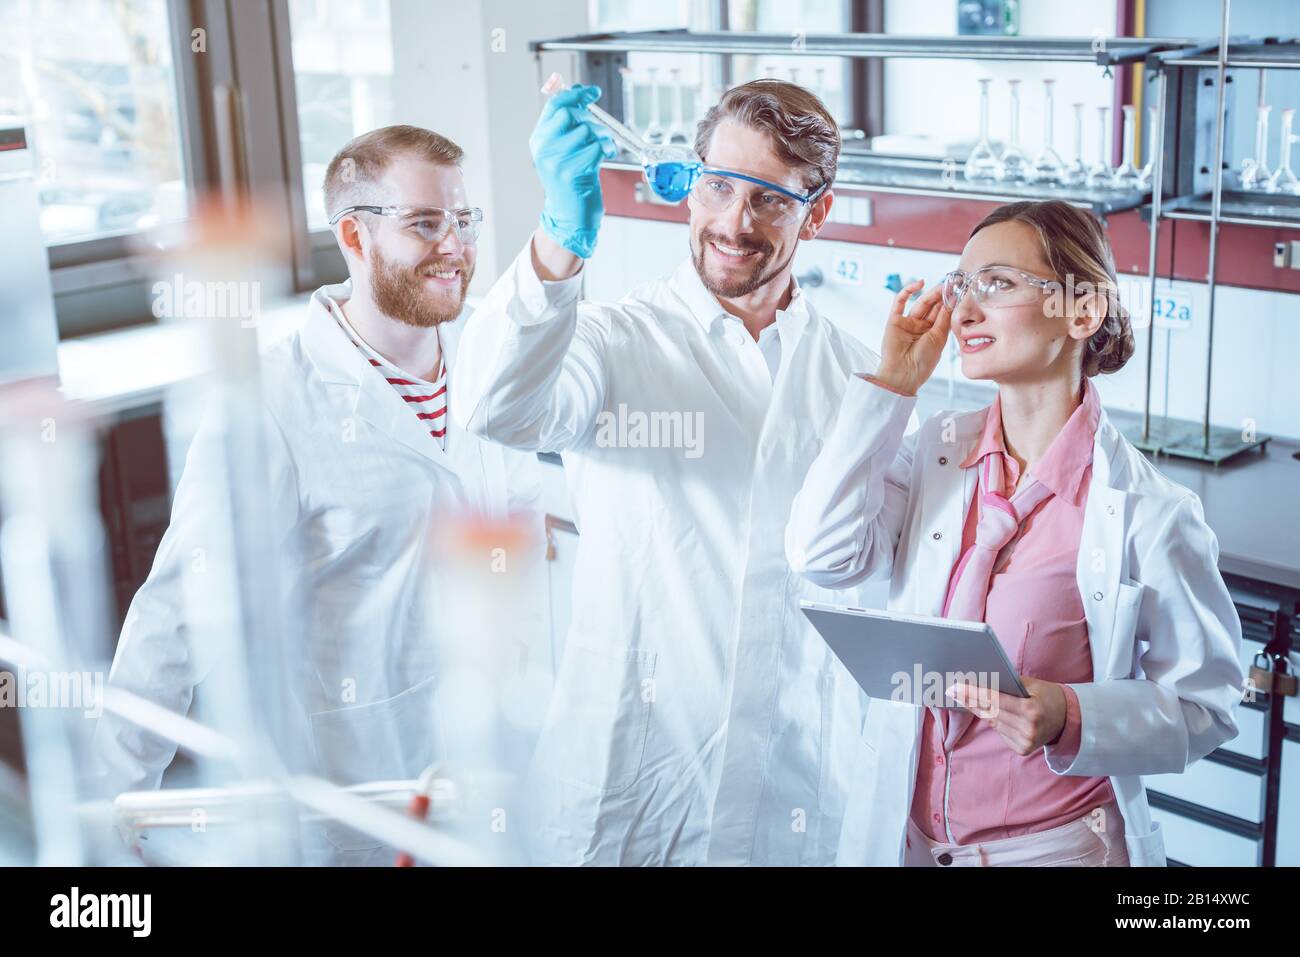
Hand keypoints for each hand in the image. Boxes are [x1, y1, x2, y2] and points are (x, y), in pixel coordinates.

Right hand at [529, 83, 615, 259]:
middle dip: (591, 119)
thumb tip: (582, 91)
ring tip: (604, 147)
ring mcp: (555, 161)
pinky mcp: (571, 173)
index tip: (593, 92)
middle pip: (571, 113)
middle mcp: (543, 149)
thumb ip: (570, 123)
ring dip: (602, 136)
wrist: (570, 217)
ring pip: (586, 130)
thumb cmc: (572, 182)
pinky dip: (606, 149)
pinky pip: (595, 148)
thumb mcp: (565, 149)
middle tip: (600, 132)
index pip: (555, 104)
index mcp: (539, 139)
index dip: (576, 94)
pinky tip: (606, 156)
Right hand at [871, 280, 952, 395]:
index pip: (942, 313)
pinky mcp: (894, 321)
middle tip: (951, 285)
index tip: (959, 291)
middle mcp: (920, 327)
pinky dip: (908, 291)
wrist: (904, 374)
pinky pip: (900, 302)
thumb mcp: (939, 338)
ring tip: (941, 286)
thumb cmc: (923, 362)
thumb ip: (944, 318)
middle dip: (941, 296)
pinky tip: (920, 284)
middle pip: (931, 306)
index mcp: (933, 333)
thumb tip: (952, 300)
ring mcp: (907, 323)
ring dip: (930, 294)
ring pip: (919, 303)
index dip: (949, 302)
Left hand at [945, 676, 1067, 756]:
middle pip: (990, 712)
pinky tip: (986, 711)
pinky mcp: (1022, 749)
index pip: (995, 700)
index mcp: (1031, 710)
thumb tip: (982, 679)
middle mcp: (1028, 728)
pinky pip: (1000, 732)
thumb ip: (1009, 683)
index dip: (973, 693)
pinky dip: (993, 721)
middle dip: (970, 700)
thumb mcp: (1033, 685)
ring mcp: (1025, 742)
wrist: (1068, 719)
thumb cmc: (1048, 696)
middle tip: (953, 690)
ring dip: (978, 710)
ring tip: (964, 698)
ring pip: (992, 722)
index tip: (956, 688)